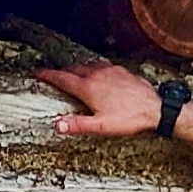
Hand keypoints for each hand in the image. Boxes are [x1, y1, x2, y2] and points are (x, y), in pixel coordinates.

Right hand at [38, 62, 166, 137]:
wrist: (155, 108)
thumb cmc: (130, 118)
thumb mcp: (102, 126)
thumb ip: (78, 125)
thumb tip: (58, 125)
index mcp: (88, 88)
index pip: (61, 78)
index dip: (47, 75)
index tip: (37, 74)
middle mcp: (97, 75)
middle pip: (72, 69)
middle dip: (60, 72)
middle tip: (53, 77)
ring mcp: (110, 70)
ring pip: (87, 65)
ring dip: (76, 70)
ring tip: (72, 76)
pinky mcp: (121, 71)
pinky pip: (101, 66)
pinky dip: (93, 69)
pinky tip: (97, 75)